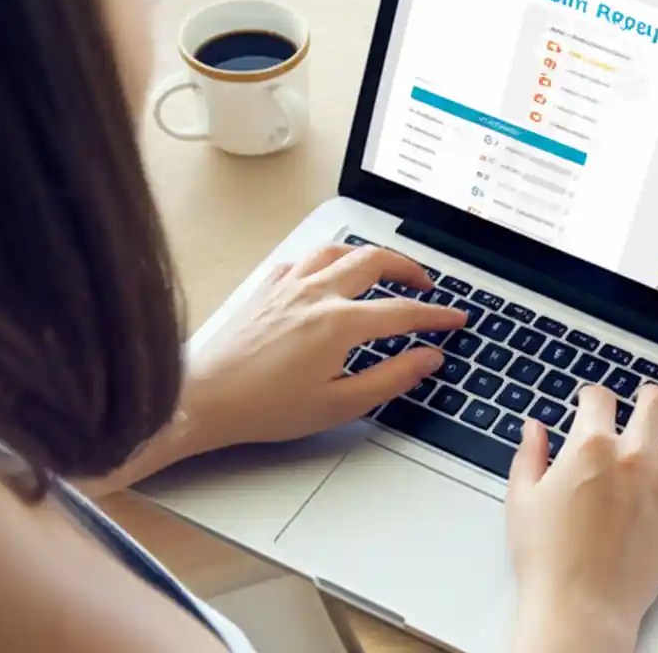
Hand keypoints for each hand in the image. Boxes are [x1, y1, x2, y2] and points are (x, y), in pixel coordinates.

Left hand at [179, 244, 465, 455]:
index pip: (402, 311)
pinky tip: (329, 274)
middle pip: (375, 261)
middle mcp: (316, 294)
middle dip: (409, 268)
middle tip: (426, 285)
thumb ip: (391, 378)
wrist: (202, 399)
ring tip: (384, 269)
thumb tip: (427, 359)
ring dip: (369, 255)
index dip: (436, 315)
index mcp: (338, 323)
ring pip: (340, 249)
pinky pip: (305, 259)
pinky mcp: (266, 288)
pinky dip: (327, 261)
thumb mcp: (339, 405)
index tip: (454, 318)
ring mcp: (288, 286)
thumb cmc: (263, 407)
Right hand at [506, 384, 657, 652]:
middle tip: (646, 400)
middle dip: (649, 397)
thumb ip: (530, 457)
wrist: (579, 606)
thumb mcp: (523, 499)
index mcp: (590, 448)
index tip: (590, 401)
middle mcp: (632, 459)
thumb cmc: (547, 559)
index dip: (592, 395)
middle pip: (654, 405)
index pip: (598, 399)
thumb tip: (534, 430)